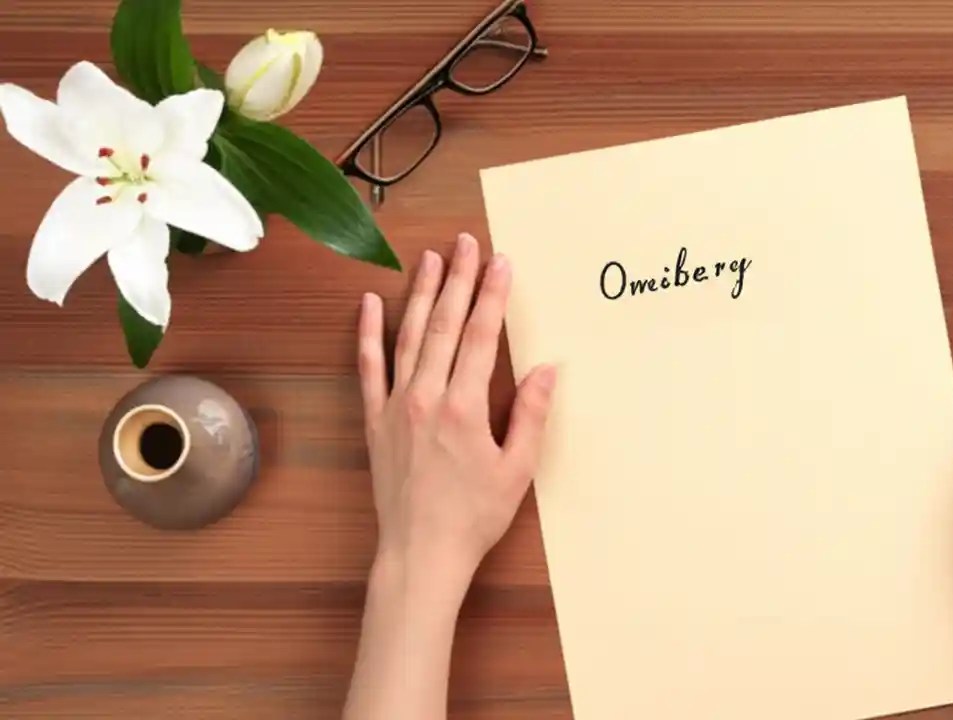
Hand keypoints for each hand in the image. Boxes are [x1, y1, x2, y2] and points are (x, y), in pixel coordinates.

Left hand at [357, 233, 557, 573]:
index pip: (480, 336)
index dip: (491, 295)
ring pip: (408, 337)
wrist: (420, 553)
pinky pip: (368, 368)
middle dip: (457, 280)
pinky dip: (369, 334)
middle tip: (466, 243)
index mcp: (464, 408)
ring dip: (419, 294)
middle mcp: (426, 397)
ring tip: (430, 259)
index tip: (501, 262)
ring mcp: (395, 407)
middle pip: (443, 325)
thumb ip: (530, 415)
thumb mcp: (516, 469)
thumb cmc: (473, 517)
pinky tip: (371, 305)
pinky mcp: (375, 421)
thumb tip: (546, 369)